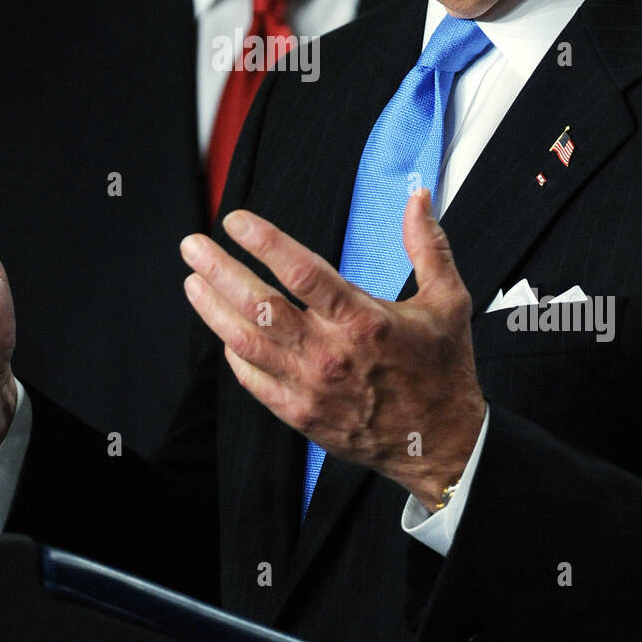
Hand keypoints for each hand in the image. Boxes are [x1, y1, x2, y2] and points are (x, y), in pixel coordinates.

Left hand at [180, 188, 485, 508]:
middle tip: (192, 246)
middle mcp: (330, 353)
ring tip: (193, 282)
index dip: (264, 242)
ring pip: (246, 342)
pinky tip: (223, 331)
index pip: (302, 272)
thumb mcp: (449, 301)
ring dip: (213, 309)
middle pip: (260, 305)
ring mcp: (310, 386)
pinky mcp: (300, 414)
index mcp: (363, 320)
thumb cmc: (443, 369)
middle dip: (220, 271)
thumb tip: (418, 197)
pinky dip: (234, 353)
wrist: (441, 444)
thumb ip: (428, 245)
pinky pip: (253, 380)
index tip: (235, 220)